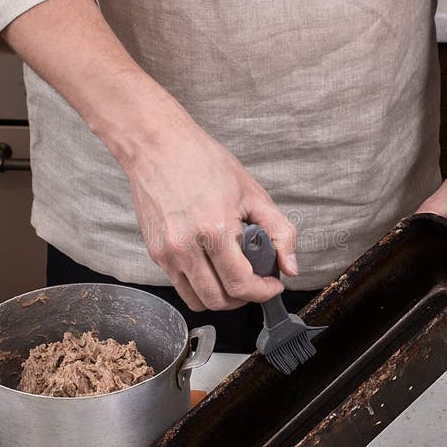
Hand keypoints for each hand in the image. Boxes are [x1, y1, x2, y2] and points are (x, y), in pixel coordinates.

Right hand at [123, 103, 297, 311]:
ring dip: (221, 298)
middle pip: (219, 300)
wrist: (157, 145)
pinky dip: (199, 287)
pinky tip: (211, 267)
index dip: (263, 292)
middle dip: (243, 298)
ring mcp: (167, 252)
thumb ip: (279, 231)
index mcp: (215, 229)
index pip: (241, 284)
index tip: (272, 286)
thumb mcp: (251, 191)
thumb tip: (290, 266)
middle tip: (254, 284)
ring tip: (232, 279)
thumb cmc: (202, 161)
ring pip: (197, 300)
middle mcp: (187, 246)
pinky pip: (180, 286)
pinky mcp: (155, 253)